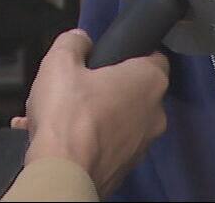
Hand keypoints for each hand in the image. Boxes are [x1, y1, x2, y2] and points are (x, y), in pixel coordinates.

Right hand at [20, 29, 168, 194]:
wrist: (63, 174)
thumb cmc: (68, 115)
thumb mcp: (60, 62)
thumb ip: (74, 42)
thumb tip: (80, 41)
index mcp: (148, 81)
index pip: (154, 57)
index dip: (131, 53)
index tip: (108, 57)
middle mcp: (155, 114)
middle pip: (133, 91)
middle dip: (106, 88)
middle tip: (78, 87)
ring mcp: (142, 145)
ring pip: (119, 121)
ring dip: (94, 116)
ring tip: (59, 116)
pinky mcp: (125, 169)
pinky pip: (108, 146)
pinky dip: (88, 140)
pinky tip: (59, 138)